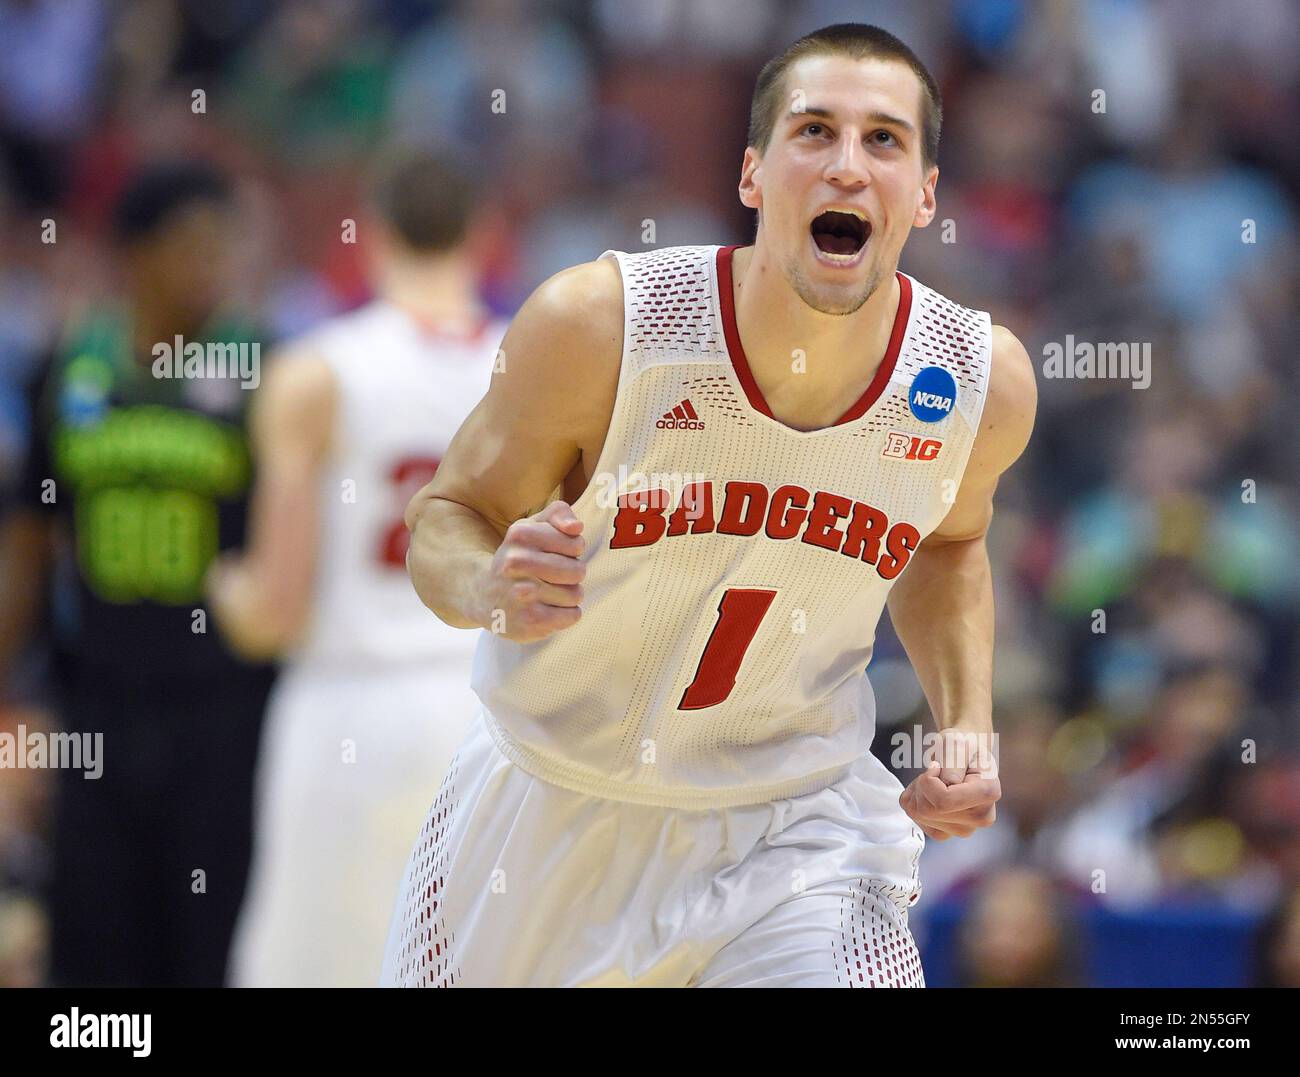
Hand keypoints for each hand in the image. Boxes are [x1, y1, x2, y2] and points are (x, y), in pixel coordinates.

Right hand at [481, 500, 585, 641]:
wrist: (484, 595)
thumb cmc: (519, 557)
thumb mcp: (532, 526)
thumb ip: (558, 513)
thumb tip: (576, 527)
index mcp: (520, 535)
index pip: (576, 544)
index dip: (574, 550)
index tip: (558, 554)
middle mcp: (516, 562)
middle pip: (578, 571)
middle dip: (572, 575)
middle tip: (554, 577)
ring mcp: (522, 594)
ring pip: (576, 594)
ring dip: (568, 596)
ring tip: (548, 593)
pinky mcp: (530, 621)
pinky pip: (572, 615)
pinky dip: (566, 615)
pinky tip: (547, 609)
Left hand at [900, 727, 999, 840]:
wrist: (965, 756)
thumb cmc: (962, 748)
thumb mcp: (957, 744)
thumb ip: (952, 762)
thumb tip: (947, 784)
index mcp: (988, 793)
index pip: (943, 801)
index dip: (928, 781)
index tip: (936, 766)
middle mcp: (980, 818)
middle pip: (928, 810)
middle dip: (921, 785)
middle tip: (934, 771)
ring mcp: (964, 829)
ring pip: (919, 814)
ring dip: (917, 792)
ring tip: (933, 780)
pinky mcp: (947, 833)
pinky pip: (915, 819)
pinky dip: (914, 801)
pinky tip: (928, 791)